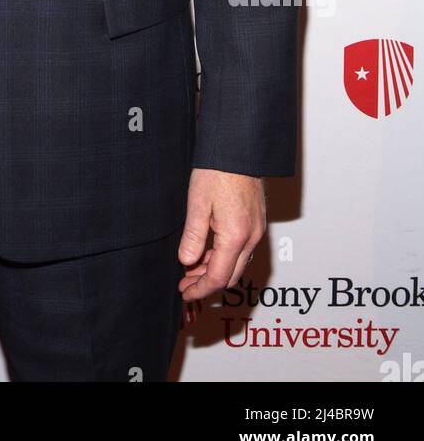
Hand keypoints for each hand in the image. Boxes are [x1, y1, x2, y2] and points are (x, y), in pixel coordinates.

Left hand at [177, 167, 265, 300]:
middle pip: (231, 275)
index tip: (184, 292)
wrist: (239, 148)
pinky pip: (242, 249)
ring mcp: (256, 229)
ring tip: (191, 268)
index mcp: (236, 236)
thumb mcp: (197, 202)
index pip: (218, 277)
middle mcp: (251, 237)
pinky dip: (224, 257)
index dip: (200, 289)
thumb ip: (193, 235)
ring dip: (215, 270)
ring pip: (237, 263)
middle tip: (185, 283)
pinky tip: (207, 251)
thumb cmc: (217, 170)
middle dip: (207, 283)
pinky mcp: (256, 221)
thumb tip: (185, 261)